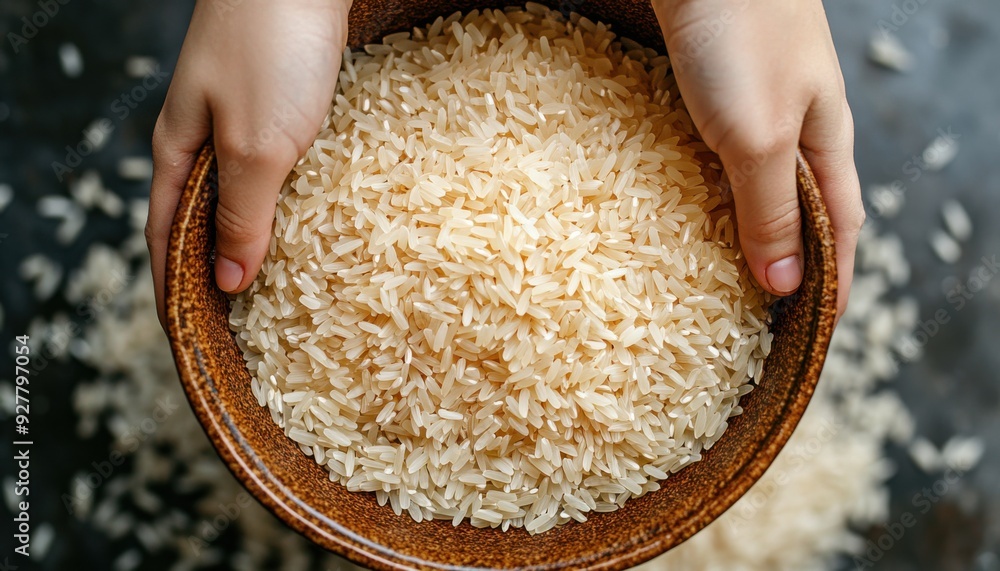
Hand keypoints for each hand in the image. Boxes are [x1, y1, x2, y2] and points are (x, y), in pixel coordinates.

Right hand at [147, 0, 349, 326]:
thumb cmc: (271, 51)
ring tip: (269, 286)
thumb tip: (227, 280)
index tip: (189, 339)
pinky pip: (268, 169)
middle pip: (195, 218)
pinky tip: (296, 220)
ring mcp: (238, 117)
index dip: (173, 289)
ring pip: (234, 194)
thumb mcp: (255, 147)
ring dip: (245, 240)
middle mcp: (202, 137)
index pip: (162, 236)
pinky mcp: (274, 103)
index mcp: (178, 151)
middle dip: (208, 271)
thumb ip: (241, 214)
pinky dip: (276, 204)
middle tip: (234, 323)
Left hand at [652, 0, 863, 317]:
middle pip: (805, 211)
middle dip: (794, 263)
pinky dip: (713, 193)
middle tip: (768, 315)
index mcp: (826, 144)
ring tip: (728, 275)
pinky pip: (722, 157)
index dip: (834, 284)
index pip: (843, 231)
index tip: (816, 335)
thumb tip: (786, 284)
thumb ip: (771, 207)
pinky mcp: (717, 88)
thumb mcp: (759, 135)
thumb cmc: (739, 35)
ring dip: (750, 230)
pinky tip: (692, 207)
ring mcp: (758, 106)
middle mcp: (797, 127)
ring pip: (761, 184)